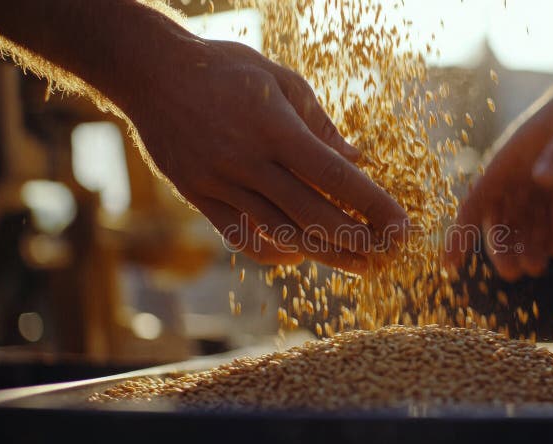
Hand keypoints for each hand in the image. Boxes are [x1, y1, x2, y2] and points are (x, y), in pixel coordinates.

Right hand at [120, 40, 408, 273]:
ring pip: (280, 232)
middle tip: (387, 255)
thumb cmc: (224, 70)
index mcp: (275, 128)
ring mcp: (221, 184)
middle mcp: (249, 162)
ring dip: (324, 254)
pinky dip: (273, 251)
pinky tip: (298, 254)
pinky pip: (240, 237)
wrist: (151, 73)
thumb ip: (319, 124)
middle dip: (356, 241)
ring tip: (357, 265)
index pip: (335, 177)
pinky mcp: (199, 197)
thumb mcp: (280, 80)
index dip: (373, 205)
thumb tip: (356, 160)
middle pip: (312, 214)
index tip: (401, 225)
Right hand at [446, 57, 552, 280]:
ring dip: (528, 247)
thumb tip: (539, 178)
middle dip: (501, 247)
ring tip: (538, 268)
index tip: (450, 264)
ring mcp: (544, 184)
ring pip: (526, 224)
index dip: (460, 232)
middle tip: (515, 273)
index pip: (476, 199)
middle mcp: (522, 173)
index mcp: (512, 155)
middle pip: (499, 218)